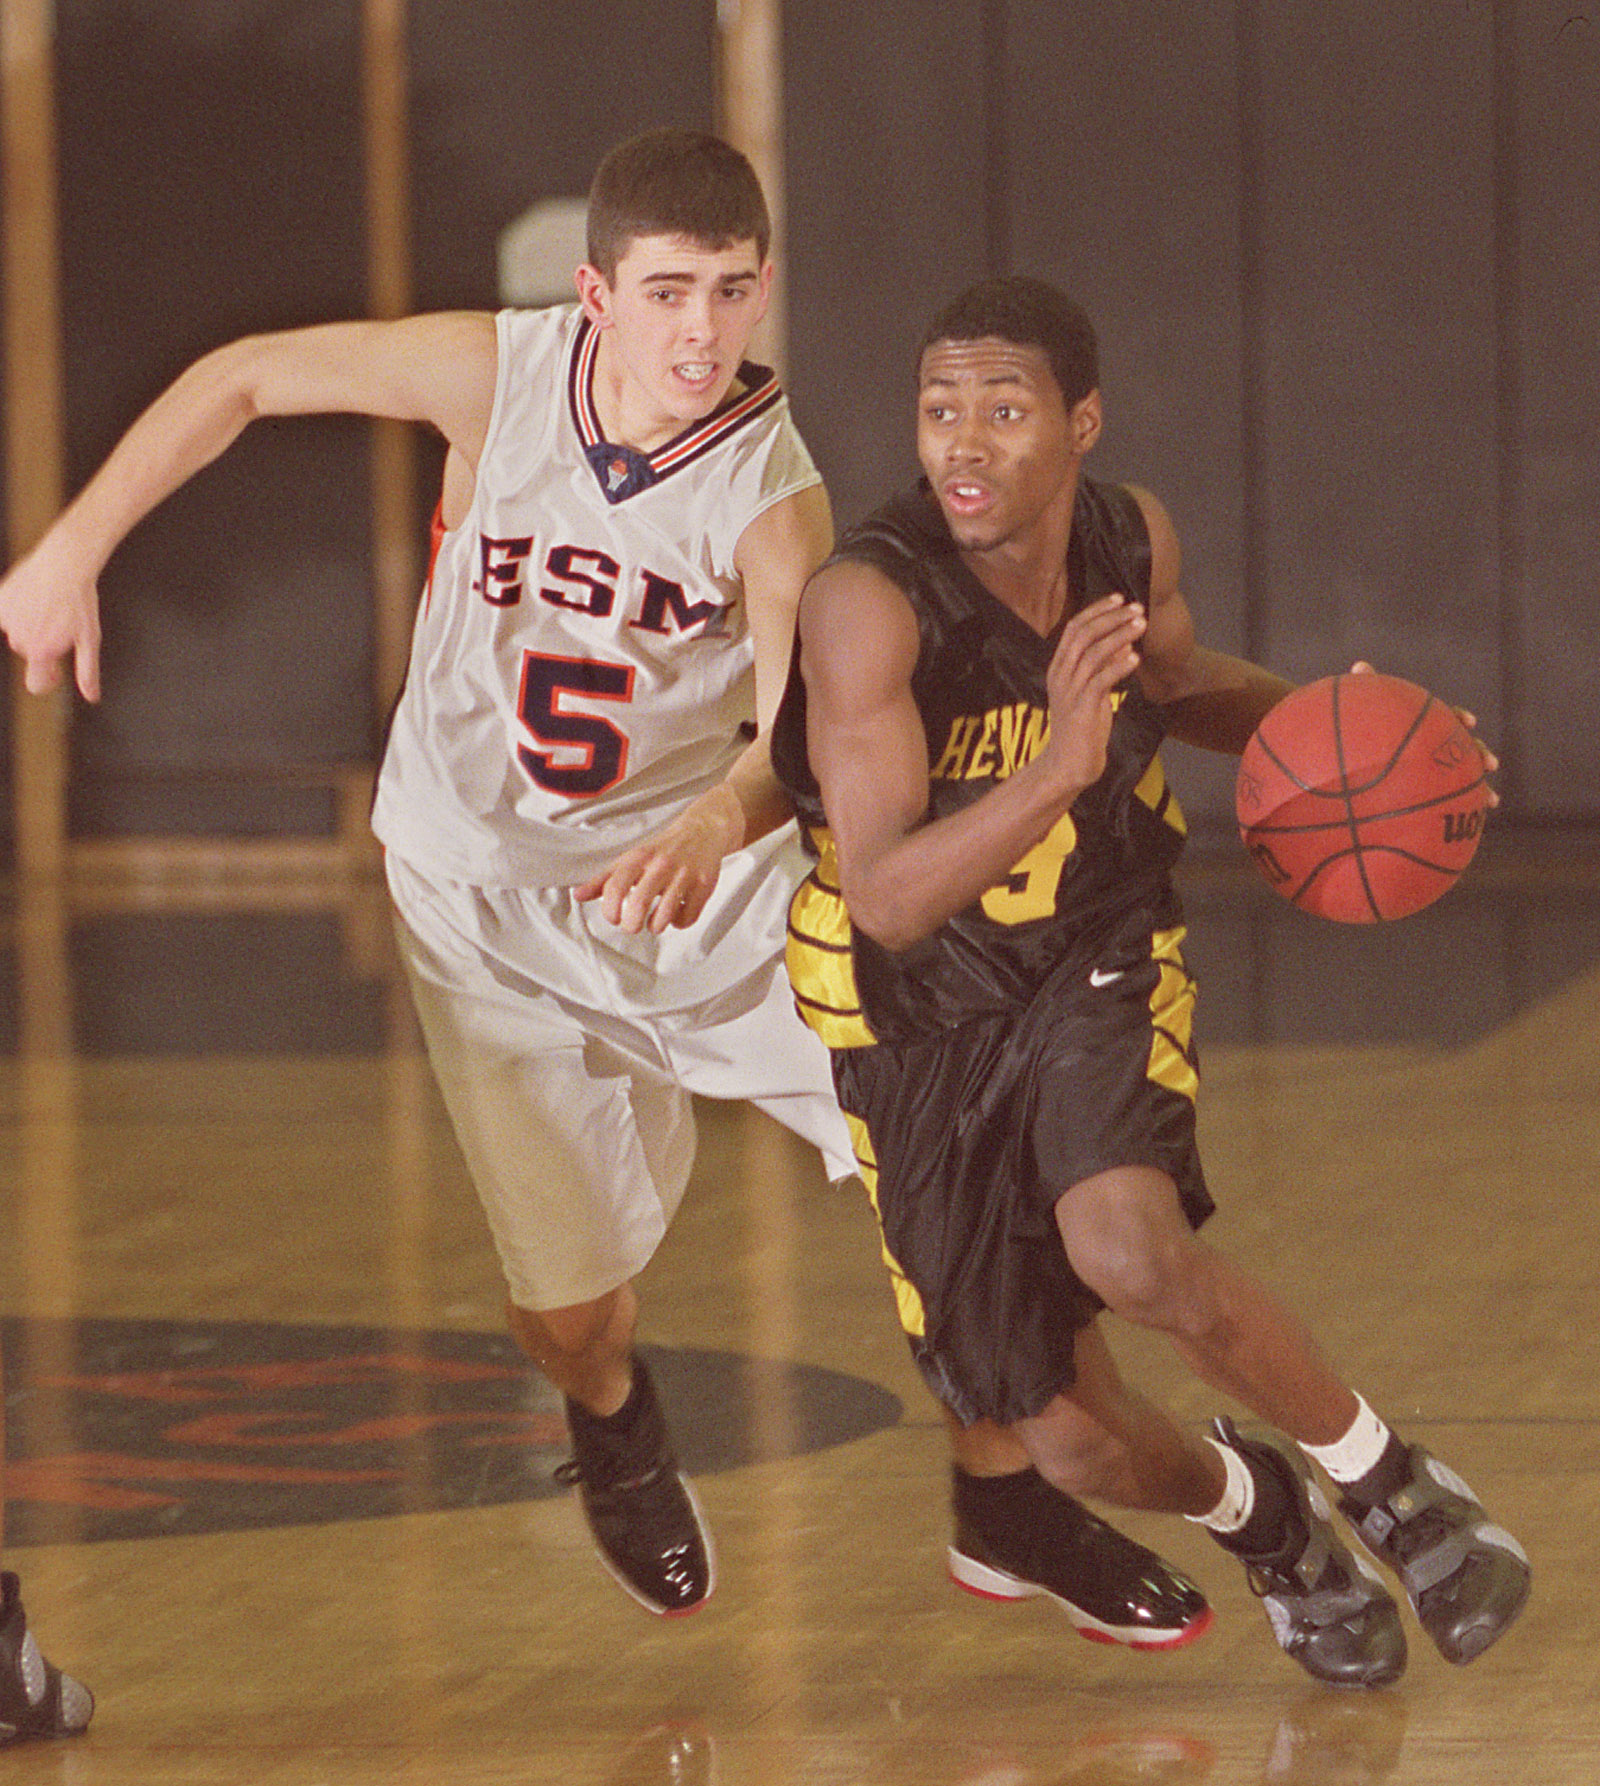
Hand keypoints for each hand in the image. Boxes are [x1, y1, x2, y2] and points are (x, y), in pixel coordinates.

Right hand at [0, 541, 103, 700]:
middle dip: (44, 645)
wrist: (64, 563)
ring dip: (31, 627)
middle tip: (62, 624)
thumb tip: (92, 697)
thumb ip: (88, 671)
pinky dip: (18, 610)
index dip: (48, 681)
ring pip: (18, 634)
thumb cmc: (80, 602)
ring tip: (50, 608)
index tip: (57, 672)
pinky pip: (6, 614)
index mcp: (41, 652)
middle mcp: (19, 638)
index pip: (36, 685)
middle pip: (30, 654)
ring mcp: (6, 619)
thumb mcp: (89, 638)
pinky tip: (34, 598)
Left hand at [572, 788, 741, 934]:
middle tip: (633, 925)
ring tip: (654, 922)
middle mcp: (661, 865)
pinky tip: (676, 914)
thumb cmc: (662, 849)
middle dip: (631, 925)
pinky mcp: (704, 885)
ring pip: (664, 916)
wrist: (702, 832)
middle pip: (638, 905)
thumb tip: (578, 895)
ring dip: (655, 926)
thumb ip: (604, 879)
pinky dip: (679, 922)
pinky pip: (687, 917)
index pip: (614, 887)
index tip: (613, 917)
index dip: (610, 910)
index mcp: (639, 858)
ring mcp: (684, 875)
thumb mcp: (631, 859)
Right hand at [1041, 594, 1145, 795]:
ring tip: (1141, 625)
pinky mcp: (1082, 709)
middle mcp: (1060, 676)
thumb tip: (1124, 642)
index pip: (1074, 628)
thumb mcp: (1090, 692)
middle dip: (1112, 617)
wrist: (1068, 765)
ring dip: (1119, 636)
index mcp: (1058, 668)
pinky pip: (1100, 680)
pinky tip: (1136, 658)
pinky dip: (1119, 666)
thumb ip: (1101, 667)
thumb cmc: (1082, 729)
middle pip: (1083, 634)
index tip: (1119, 598)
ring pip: (1093, 653)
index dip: (1097, 610)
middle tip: (1137, 608)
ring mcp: (1069, 692)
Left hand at [1350, 660, 1498, 806]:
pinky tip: (1469, 827)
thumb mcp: (1360, 712)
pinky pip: (1446, 803)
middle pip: (1464, 747)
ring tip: (1491, 801)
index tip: (1468, 722)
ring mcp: (1432, 770)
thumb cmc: (1354, 733)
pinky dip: (1458, 813)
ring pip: (1462, 778)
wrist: (1349, 766)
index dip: (1458, 718)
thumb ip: (1364, 690)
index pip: (1446, 717)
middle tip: (1491, 764)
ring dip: (1480, 788)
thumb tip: (1359, 664)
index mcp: (1423, 724)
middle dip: (1479, 755)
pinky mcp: (1426, 793)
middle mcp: (1433, 747)